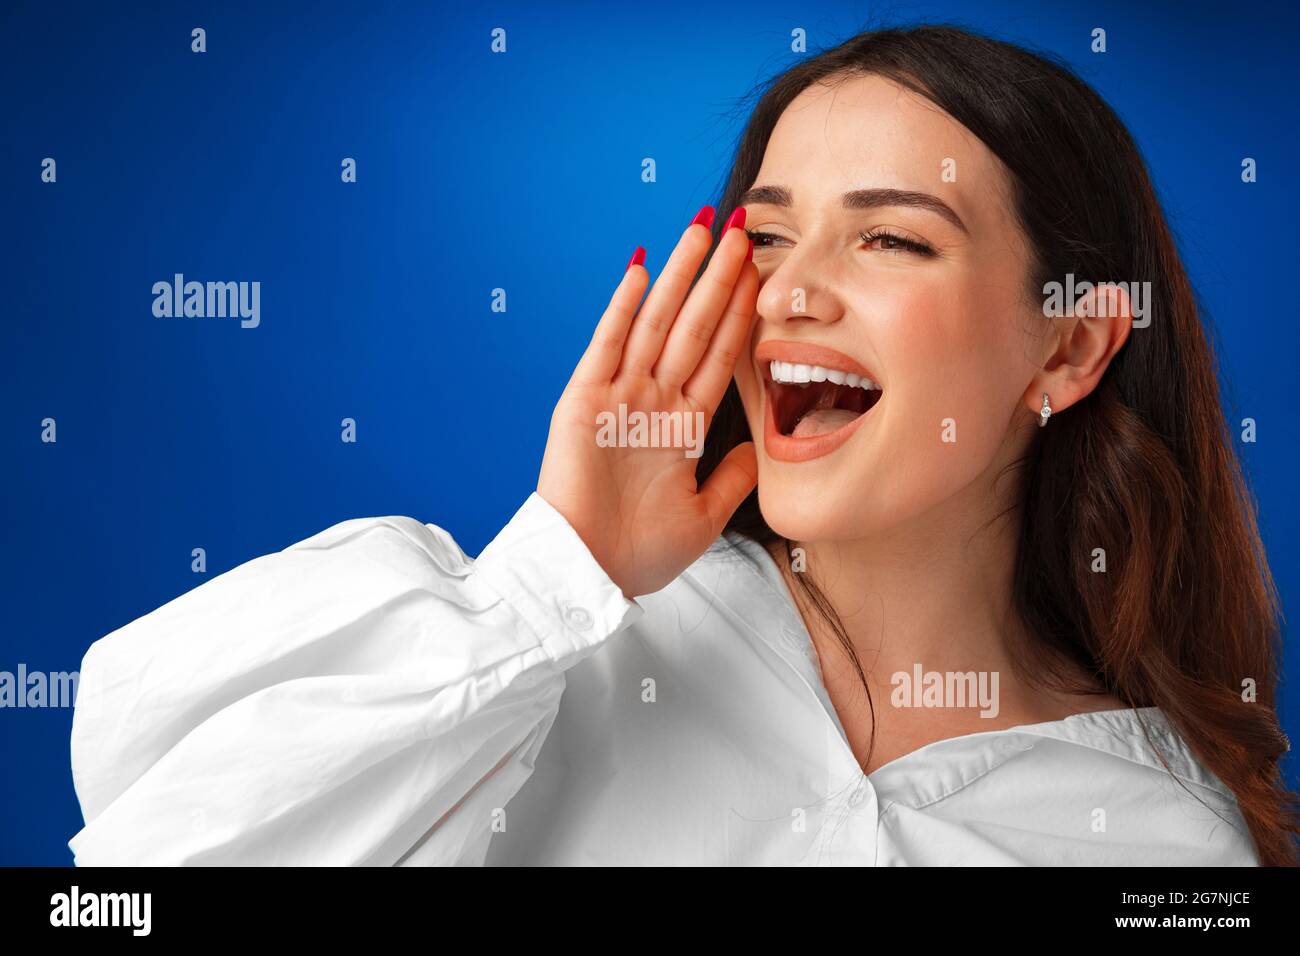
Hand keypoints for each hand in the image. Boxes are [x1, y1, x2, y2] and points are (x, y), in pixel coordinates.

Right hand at [537, 206, 759, 598]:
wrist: (588, 574)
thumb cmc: (638, 553)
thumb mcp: (704, 516)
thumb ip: (731, 477)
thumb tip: (759, 445)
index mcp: (682, 426)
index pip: (719, 355)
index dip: (740, 313)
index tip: (761, 274)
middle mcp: (653, 402)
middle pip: (693, 327)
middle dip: (718, 279)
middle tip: (743, 230)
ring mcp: (618, 397)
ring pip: (656, 323)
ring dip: (679, 277)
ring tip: (703, 231)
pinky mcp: (584, 401)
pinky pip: (607, 344)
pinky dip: (623, 307)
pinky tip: (641, 270)